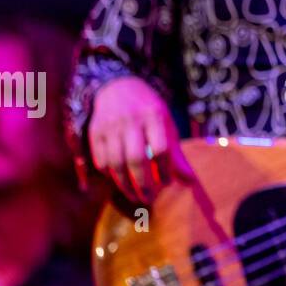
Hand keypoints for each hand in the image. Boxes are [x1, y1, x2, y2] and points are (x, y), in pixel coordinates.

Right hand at [87, 76, 194, 204]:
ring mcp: (111, 126)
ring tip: (134, 196)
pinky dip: (109, 175)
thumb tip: (190, 181)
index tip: (166, 184)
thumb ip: (176, 153)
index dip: (164, 171)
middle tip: (148, 199)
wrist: (117, 86)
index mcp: (154, 115)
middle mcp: (132, 120)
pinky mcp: (95, 132)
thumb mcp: (166, 123)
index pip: (160, 149)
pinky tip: (118, 181)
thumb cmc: (148, 110)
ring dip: (124, 184)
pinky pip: (101, 160)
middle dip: (142, 183)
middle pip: (136, 158)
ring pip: (116, 163)